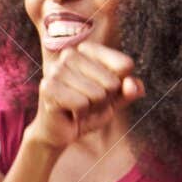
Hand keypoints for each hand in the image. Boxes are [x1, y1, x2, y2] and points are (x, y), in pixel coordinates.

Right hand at [27, 42, 142, 150]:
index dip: (119, 87)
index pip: (125, 65)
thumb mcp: (114, 100)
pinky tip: (70, 114)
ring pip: (97, 94)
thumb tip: (133, 86)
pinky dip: (80, 115)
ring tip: (78, 109)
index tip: (101, 91)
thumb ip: (128, 91)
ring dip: (92, 109)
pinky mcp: (48, 87)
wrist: (59, 132)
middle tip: (88, 104)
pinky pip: (82, 104)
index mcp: (87, 49)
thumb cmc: (87, 111)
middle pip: (112, 82)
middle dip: (104, 100)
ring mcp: (56, 69)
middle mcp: (69, 54)